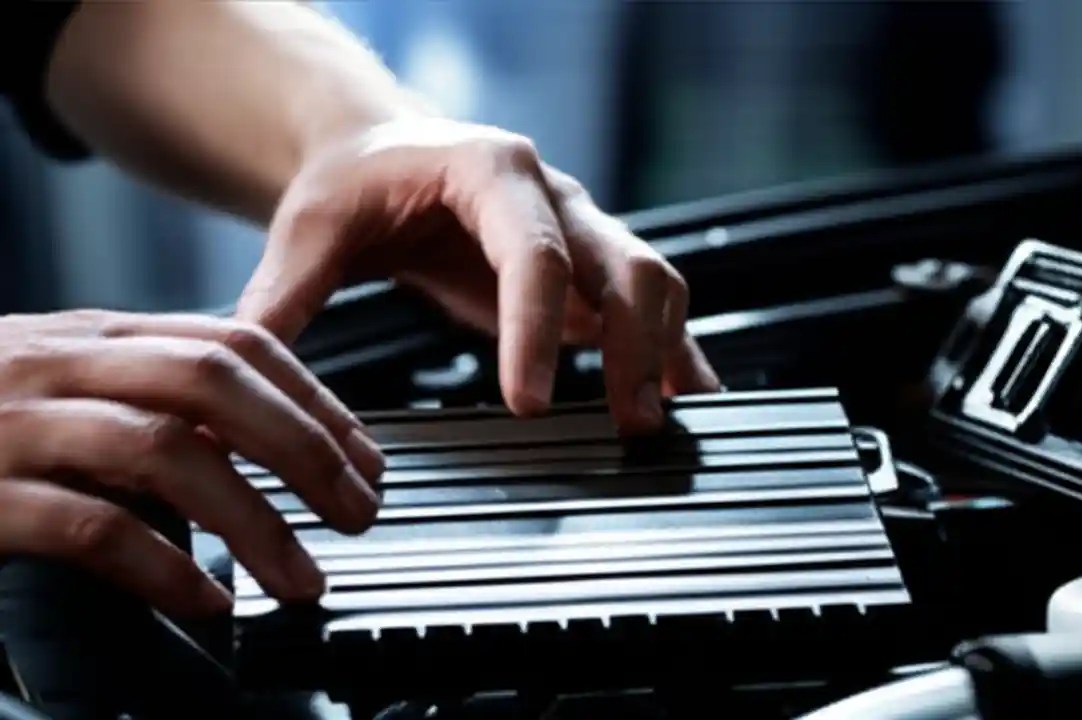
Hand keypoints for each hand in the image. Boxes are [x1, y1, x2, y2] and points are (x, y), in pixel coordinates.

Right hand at [0, 311, 383, 616]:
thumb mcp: (66, 381)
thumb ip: (149, 394)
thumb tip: (261, 437)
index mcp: (96, 334)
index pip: (236, 343)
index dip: (317, 400)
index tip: (364, 458)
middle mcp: (61, 364)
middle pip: (214, 384)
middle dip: (305, 449)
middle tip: (357, 511)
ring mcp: (15, 427)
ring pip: (162, 452)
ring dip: (252, 518)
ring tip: (303, 575)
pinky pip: (83, 525)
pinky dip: (158, 564)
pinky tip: (206, 599)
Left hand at [235, 118, 720, 432]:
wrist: (385, 151)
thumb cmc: (354, 183)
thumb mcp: (311, 230)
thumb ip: (283, 298)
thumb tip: (242, 375)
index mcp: (490, 170)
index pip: (532, 251)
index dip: (535, 329)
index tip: (526, 403)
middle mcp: (553, 195)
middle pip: (624, 263)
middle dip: (635, 345)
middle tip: (627, 421)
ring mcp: (580, 228)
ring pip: (654, 281)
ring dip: (664, 350)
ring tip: (654, 422)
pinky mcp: (588, 265)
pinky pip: (650, 301)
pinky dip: (675, 349)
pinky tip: (689, 399)